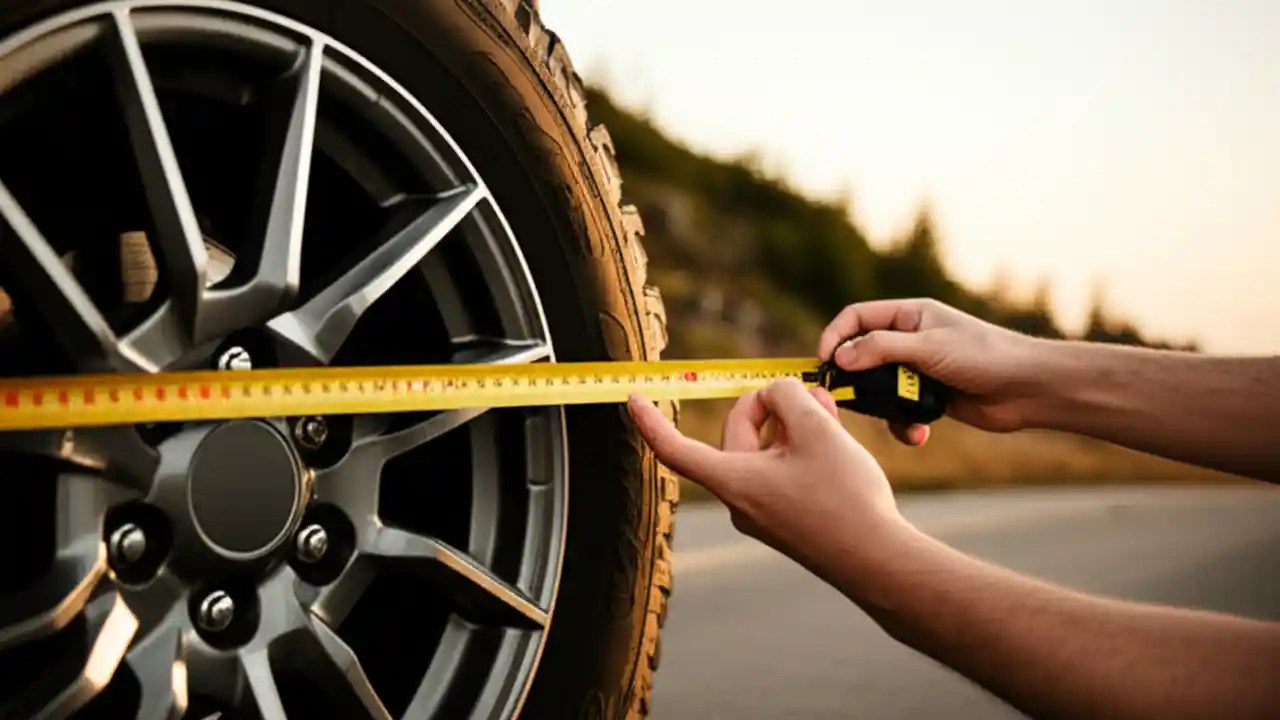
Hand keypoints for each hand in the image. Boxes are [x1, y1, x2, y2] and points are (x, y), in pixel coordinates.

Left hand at [628, 379, 904, 580]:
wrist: (880, 561)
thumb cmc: (845, 499)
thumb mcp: (817, 429)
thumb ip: (787, 396)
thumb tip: (776, 394)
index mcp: (734, 481)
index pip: (675, 448)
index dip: (651, 421)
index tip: (632, 399)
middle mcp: (740, 502)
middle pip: (739, 435)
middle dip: (773, 408)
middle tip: (815, 398)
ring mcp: (763, 515)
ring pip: (766, 451)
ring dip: (794, 427)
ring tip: (832, 418)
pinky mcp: (786, 522)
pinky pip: (782, 473)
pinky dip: (802, 451)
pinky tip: (835, 445)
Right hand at [817, 298, 1042, 443]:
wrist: (1029, 388)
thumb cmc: (984, 356)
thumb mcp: (928, 348)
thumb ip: (881, 350)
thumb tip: (839, 358)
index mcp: (909, 316)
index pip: (857, 318)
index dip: (835, 336)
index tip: (824, 362)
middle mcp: (910, 341)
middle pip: (862, 356)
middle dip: (855, 381)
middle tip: (842, 401)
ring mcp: (918, 371)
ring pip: (880, 390)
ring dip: (884, 408)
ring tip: (898, 418)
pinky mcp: (929, 399)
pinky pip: (900, 412)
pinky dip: (904, 425)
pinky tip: (920, 433)